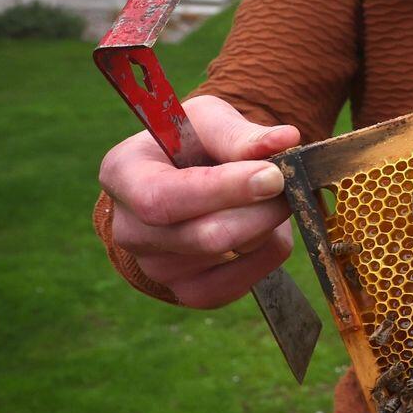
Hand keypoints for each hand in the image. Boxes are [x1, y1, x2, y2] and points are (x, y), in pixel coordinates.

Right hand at [98, 96, 301, 307]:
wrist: (186, 180)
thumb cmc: (191, 143)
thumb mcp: (207, 120)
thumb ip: (240, 133)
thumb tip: (286, 139)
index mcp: (123, 176)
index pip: (163, 198)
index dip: (222, 190)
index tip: (273, 175)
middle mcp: (130, 230)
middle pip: (206, 236)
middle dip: (261, 210)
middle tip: (290, 182)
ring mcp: (157, 268)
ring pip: (233, 255)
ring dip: (268, 224)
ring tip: (267, 197)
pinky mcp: (190, 292)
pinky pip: (245, 281)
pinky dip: (269, 252)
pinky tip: (264, 226)